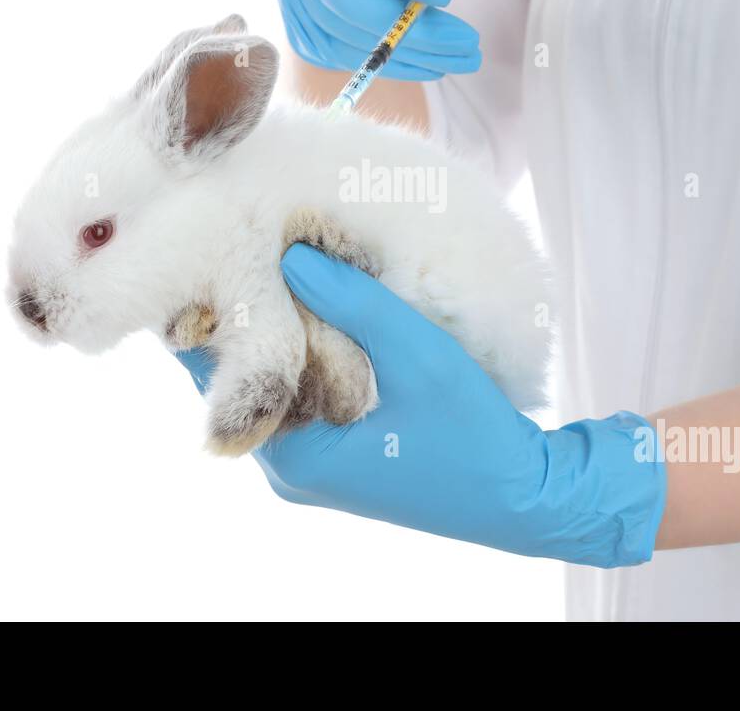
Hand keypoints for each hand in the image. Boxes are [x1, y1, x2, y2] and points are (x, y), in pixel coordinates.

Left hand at [174, 245, 666, 567]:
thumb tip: (290, 253)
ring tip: (279, 262)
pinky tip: (314, 306)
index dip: (216, 310)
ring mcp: (311, 468)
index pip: (219, 375)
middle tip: (248, 242)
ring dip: (277, 330)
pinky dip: (303, 352)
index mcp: (294, 458)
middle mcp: (288, 471)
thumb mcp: (417, 356)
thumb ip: (355, 303)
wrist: (523, 496)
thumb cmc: (474, 432)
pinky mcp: (335, 458)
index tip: (219, 249)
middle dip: (246, 313)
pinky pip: (298, 395)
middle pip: (237, 378)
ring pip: (270, 383)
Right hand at [278, 0, 526, 80]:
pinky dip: (398, 65)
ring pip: (352, 37)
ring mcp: (296, 3)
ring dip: (415, 53)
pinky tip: (438, 63)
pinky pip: (351, 60)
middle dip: (411, 28)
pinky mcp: (304, 40)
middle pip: (347, 1)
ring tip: (468, 56)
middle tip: (470, 42)